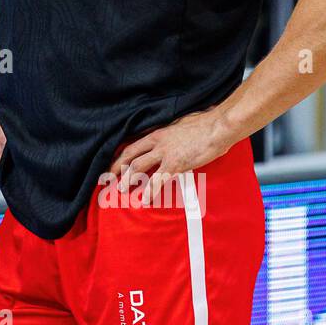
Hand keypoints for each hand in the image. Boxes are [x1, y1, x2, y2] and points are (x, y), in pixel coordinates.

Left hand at [108, 109, 235, 205]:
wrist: (217, 127)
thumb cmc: (204, 124)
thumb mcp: (181, 124)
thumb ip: (171, 132)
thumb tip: (169, 137)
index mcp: (158, 133)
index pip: (132, 145)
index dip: (121, 156)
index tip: (113, 164)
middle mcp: (157, 142)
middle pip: (129, 155)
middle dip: (117, 167)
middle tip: (107, 178)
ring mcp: (165, 153)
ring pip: (138, 167)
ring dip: (127, 179)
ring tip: (121, 190)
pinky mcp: (175, 164)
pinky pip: (158, 180)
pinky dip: (150, 191)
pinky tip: (144, 200)